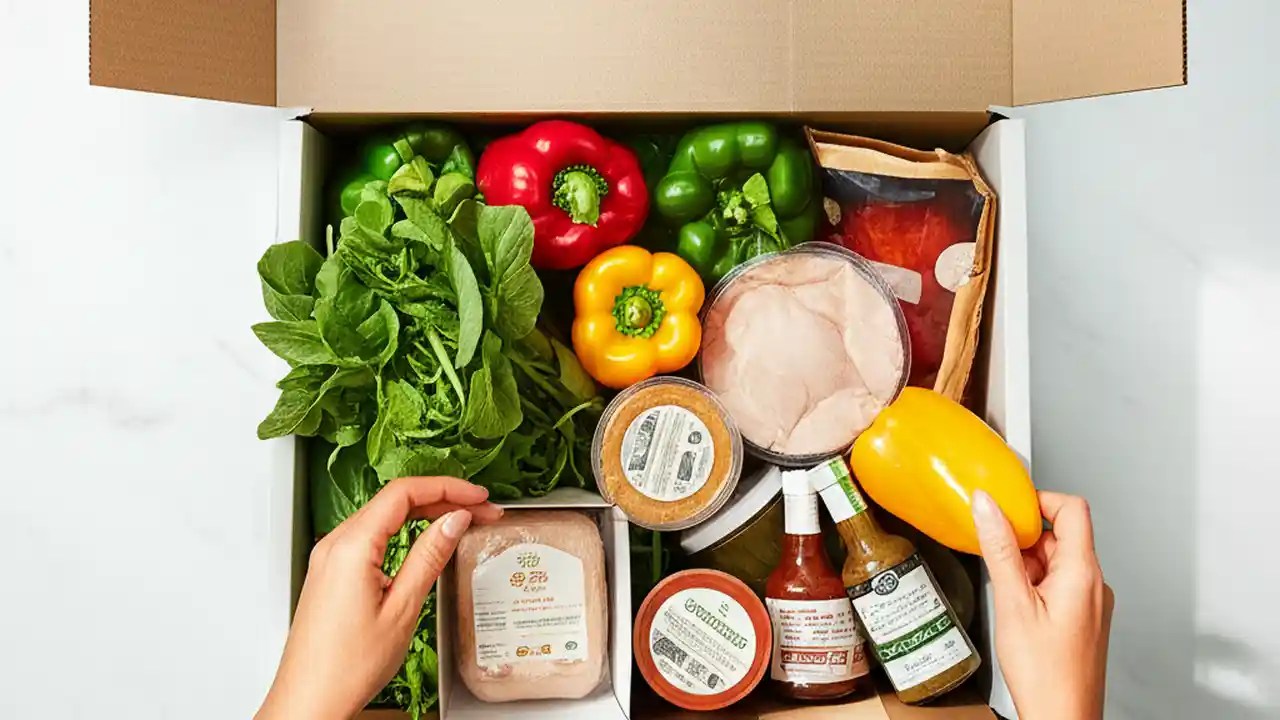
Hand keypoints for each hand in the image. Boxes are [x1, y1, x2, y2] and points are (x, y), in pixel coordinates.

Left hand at [256, 476, 503, 719]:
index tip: (478, 497)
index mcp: (351, 547)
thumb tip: (454, 521)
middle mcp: (334, 545)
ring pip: (383, 516)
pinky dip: (404, 531)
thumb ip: (429, 557)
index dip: (448, 488)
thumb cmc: (346, 667)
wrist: (309, 701)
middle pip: (395, 500)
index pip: (404, 493)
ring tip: (462, 523)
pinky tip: (427, 542)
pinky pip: (371, 536)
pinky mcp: (331, 573)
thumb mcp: (402, 609)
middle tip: (481, 511)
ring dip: (425, 514)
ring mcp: (330, 558)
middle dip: (442, 499)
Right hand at [973, 490, 1114, 719]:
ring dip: (1027, 563)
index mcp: (1083, 573)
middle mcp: (1094, 584)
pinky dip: (1034, 583)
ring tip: (1005, 589)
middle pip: (1061, 534)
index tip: (1009, 505)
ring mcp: (1090, 602)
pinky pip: (1059, 583)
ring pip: (1057, 560)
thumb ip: (1000, 550)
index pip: (1073, 509)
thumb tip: (988, 508)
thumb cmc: (1046, 674)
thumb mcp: (1012, 604)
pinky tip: (1015, 604)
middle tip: (996, 551)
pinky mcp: (1083, 617)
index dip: (1040, 499)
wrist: (1062, 718)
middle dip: (1024, 537)